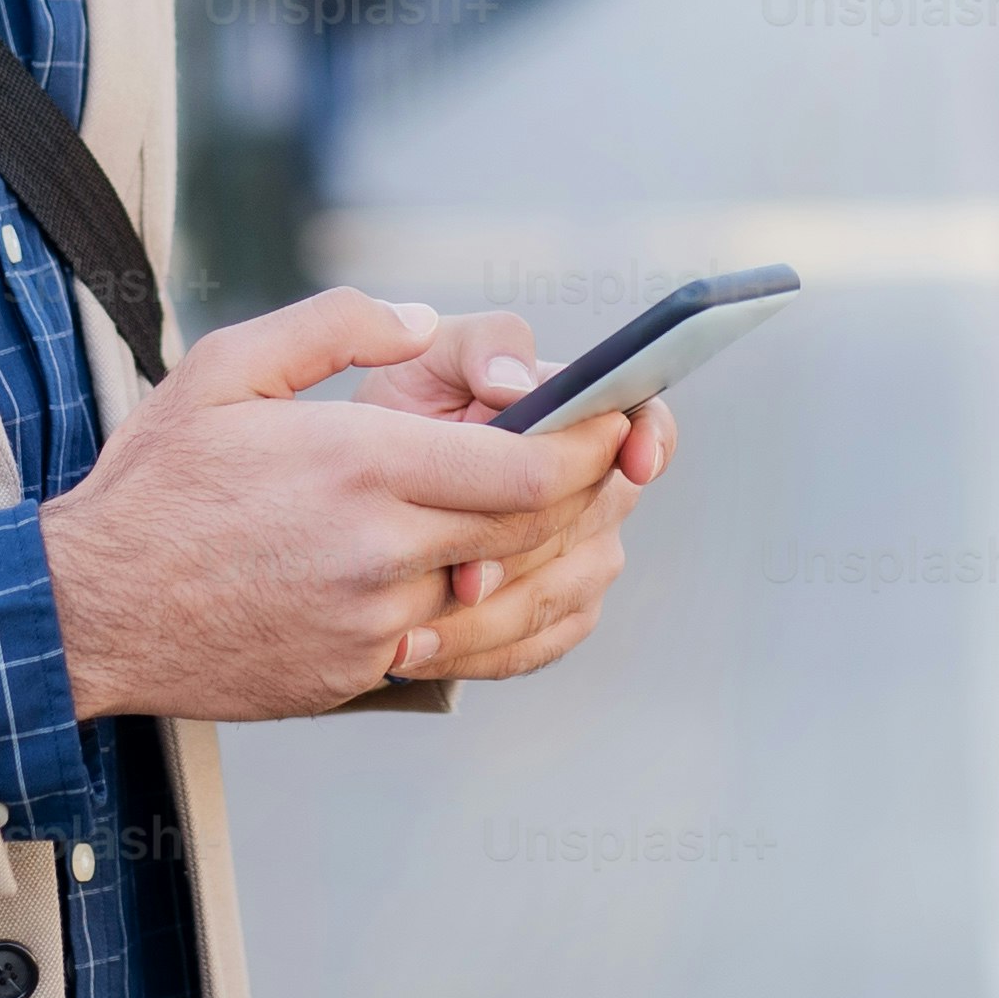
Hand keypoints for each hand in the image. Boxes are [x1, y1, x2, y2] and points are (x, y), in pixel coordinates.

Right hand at [40, 289, 635, 720]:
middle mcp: (380, 551)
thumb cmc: (155, 483)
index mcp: (359, 466)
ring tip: (588, 517)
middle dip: (595, 488)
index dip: (596, 442)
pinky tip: (533, 589)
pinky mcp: (361, 673)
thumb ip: (334, 326)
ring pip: (515, 595)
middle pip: (539, 528)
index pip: (528, 466)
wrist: (87, 609)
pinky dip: (519, 619)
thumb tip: (423, 321)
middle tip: (618, 454)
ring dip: (569, 556)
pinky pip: (471, 650)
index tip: (622, 415)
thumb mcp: (225, 366)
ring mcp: (374, 623)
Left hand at [345, 312, 681, 678]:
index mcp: (578, 419)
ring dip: (492, 612)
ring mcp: (582, 557)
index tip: (631, 461)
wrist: (349, 501)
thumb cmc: (397, 414)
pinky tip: (419, 648)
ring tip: (415, 622)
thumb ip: (481, 346)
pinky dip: (478, 651)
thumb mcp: (427, 360)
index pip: (646, 424)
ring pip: (563, 593)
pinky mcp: (555, 616)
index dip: (649, 440)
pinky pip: (536, 644)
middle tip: (460, 573)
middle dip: (526, 547)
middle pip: (594, 523)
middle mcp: (595, 491)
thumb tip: (514, 385)